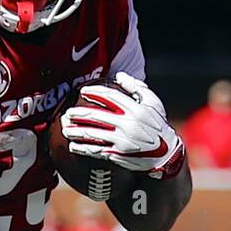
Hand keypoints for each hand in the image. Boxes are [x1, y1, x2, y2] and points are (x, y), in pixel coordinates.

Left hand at [61, 71, 185, 176]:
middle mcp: (127, 124)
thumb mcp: (153, 103)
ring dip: (76, 131)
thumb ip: (136, 87)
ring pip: (93, 134)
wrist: (165, 155)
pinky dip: (83, 148)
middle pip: (96, 115)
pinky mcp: (118, 154)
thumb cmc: (158, 125)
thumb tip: (119, 76)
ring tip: (65, 129)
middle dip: (78, 113)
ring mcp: (121, 140)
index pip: (110, 97)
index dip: (94, 93)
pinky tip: (73, 146)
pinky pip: (97, 150)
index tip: (82, 91)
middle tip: (68, 113)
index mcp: (135, 109)